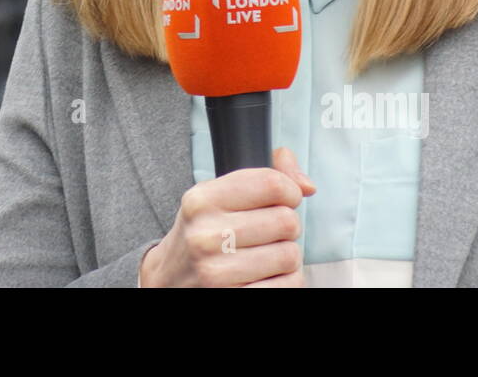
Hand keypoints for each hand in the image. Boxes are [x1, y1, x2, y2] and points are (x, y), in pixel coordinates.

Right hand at [139, 147, 315, 286]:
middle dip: (285, 227)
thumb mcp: (218, 197)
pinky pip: (289, 285)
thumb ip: (263, 179)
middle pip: (287, 221)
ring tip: (263, 256)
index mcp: (202, 201)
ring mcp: (217, 272)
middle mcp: (205, 235)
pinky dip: (285, 281)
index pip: (271, 184)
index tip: (283, 199)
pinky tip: (263, 277)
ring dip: (285, 257)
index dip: (289, 191)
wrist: (170, 280)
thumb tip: (307, 186)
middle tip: (267, 233)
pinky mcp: (232, 297)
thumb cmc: (204, 234)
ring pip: (291, 255)